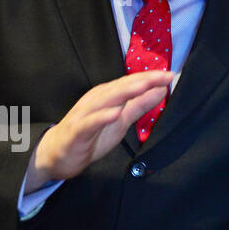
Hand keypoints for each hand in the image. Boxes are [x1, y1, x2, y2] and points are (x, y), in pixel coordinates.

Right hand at [24, 70, 171, 190]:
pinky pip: (90, 122)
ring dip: (125, 92)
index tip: (170, 74)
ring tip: (144, 86)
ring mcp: (85, 114)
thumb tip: (160, 90)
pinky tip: (115, 113)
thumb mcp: (121, 120)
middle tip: (163, 75)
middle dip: (142, 80)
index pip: (130, 83)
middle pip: (121, 87)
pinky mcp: (76, 131)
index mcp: (107, 96)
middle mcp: (96, 100)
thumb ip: (139, 105)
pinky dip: (102, 117)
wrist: (58, 155)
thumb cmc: (89, 136)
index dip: (150, 78)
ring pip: (106, 100)